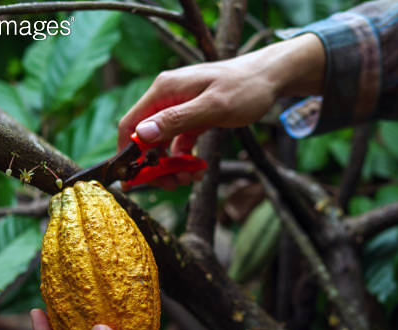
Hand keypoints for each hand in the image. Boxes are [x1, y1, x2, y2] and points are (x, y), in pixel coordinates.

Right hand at [118, 33, 324, 188]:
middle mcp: (166, 98)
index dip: (127, 154)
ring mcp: (179, 107)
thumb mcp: (213, 107)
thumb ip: (176, 121)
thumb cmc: (245, 88)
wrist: (269, 79)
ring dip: (172, 165)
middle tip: (174, 183)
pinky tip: (198, 168)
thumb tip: (143, 134)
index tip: (134, 180)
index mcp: (164, 90)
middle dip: (156, 165)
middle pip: (145, 139)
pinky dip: (185, 158)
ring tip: (192, 176)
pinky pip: (179, 143)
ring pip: (162, 145)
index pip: (131, 124)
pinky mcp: (192, 117)